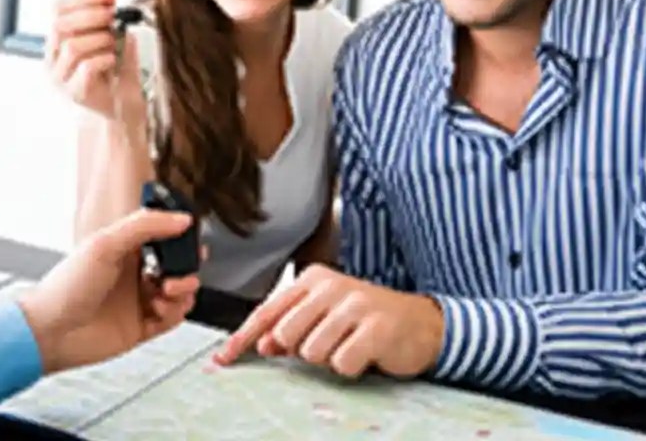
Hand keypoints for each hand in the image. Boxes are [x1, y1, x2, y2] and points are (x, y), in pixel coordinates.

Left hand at [17, 209, 200, 372]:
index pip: (164, 237)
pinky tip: (160, 309)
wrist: (50, 332)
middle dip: (188, 266)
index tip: (191, 237)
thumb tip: (182, 219)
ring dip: (183, 290)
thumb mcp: (105, 244)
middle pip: (179, 266)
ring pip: (180, 293)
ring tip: (168, 290)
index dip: (181, 237)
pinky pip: (173, 319)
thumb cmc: (67, 285)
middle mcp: (135, 274)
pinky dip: (175, 313)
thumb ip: (145, 226)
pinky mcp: (142, 327)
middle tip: (182, 269)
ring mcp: (139, 301)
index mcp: (126, 249)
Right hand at [45, 0, 143, 120]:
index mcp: (58, 37)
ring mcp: (60, 77)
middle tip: (112, 15)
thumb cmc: (116, 67)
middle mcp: (53, 56)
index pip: (57, 7)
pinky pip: (86, 68)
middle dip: (91, 15)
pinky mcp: (74, 93)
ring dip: (99, 39)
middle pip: (59, 25)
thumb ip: (108, 7)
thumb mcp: (114, 31)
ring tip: (113, 43)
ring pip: (72, 47)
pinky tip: (114, 60)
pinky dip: (105, 58)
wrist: (123, 104)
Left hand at [212, 265, 443, 378]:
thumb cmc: (367, 320)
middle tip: (328, 342)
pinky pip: (342, 363)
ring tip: (349, 345)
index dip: (242, 338)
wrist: (421, 323)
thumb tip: (261, 345)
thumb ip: (291, 326)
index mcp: (314, 279)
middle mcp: (332, 286)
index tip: (223, 359)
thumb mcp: (325, 317)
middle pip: (285, 334)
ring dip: (329, 359)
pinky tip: (365, 353)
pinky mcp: (376, 328)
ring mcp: (355, 305)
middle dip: (300, 349)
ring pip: (312, 352)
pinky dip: (351, 367)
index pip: (268, 311)